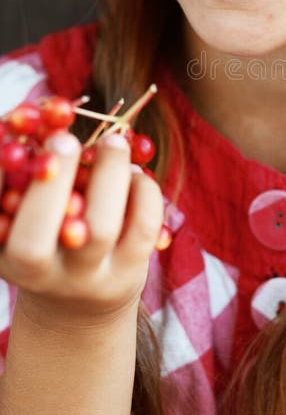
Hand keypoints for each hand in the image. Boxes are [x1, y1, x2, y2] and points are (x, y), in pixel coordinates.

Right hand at [0, 131, 163, 327]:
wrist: (79, 302)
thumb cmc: (44, 236)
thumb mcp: (24, 209)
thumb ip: (29, 170)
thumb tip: (45, 112)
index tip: (14, 143)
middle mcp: (35, 274)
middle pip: (34, 242)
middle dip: (50, 183)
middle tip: (64, 138)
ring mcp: (84, 278)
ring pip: (100, 229)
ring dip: (108, 174)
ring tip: (113, 142)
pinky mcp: (127, 272)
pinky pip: (142, 226)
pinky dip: (142, 189)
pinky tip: (134, 173)